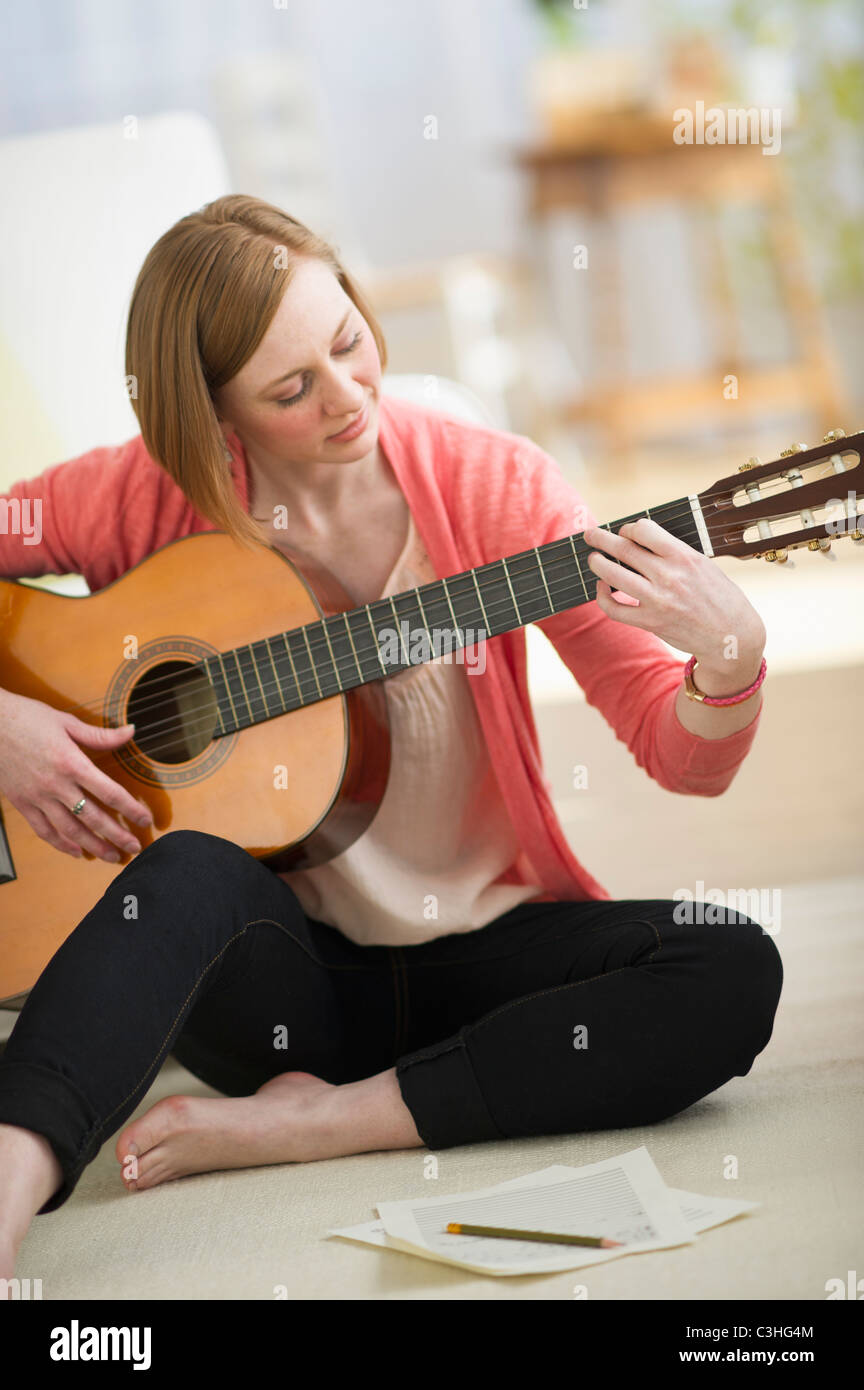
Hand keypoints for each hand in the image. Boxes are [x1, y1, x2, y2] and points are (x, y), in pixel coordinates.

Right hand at [0, 689, 152, 861]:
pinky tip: (76, 852)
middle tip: (135, 848)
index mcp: (71, 763)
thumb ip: (100, 735)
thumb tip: (131, 731)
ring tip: (111, 857)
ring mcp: (37, 797)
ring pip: (70, 830)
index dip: (131, 809)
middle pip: (93, 818)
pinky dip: (61, 845)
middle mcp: (56, 785)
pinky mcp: (22, 803)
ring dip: (93, 846)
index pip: (109, 793)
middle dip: (117, 836)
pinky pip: (43, 830)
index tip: (145, 820)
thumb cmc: (27, 718)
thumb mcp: (67, 722)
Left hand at [583, 519, 765, 675]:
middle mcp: (668, 576)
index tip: (626, 532)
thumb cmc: (720, 597)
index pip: (644, 530)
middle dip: (601, 538)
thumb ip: (675, 554)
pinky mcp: (650, 622)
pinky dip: (602, 597)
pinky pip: (614, 608)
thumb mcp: (704, 565)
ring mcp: (657, 600)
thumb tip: (643, 542)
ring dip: (597, 563)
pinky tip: (603, 588)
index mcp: (684, 556)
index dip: (629, 529)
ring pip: (613, 574)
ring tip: (593, 559)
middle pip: (623, 548)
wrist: (732, 635)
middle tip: (590, 534)